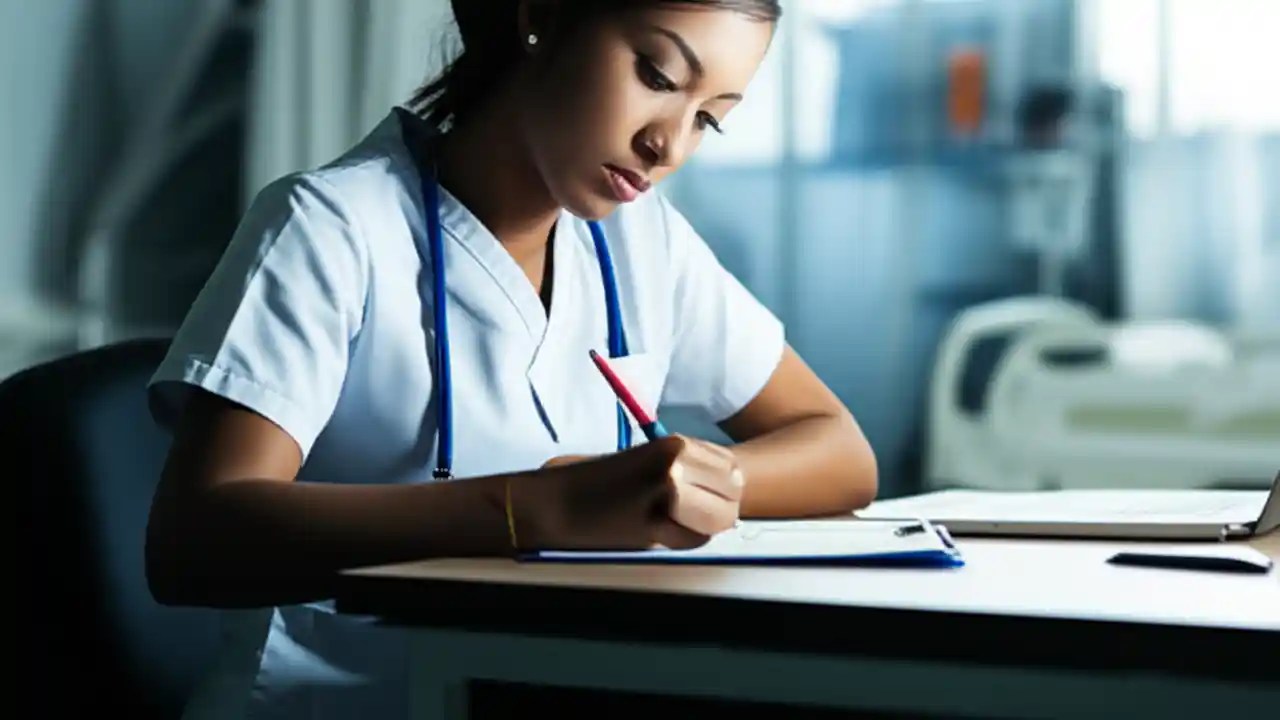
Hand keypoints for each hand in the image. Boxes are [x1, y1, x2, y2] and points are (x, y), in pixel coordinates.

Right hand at [521, 435, 743, 550]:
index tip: (707, 489)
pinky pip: (693, 540)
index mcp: (673, 446)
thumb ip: (682, 467)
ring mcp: (666, 500)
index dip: (723, 482)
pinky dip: (685, 539)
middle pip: (731, 493)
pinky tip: (662, 531)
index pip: (729, 467)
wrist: (554, 504)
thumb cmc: (594, 480)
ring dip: (706, 522)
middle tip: (695, 510)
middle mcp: (676, 469)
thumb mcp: (643, 458)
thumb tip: (721, 482)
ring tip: (678, 521)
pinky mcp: (655, 529)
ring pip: (719, 519)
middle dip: (721, 503)